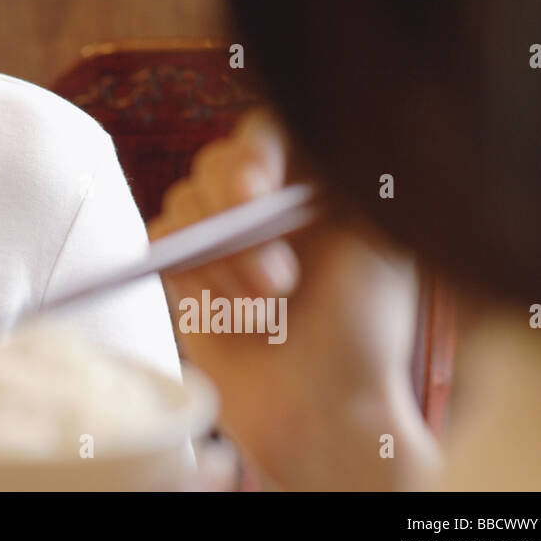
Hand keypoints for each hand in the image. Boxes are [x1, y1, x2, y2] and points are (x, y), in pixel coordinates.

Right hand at [147, 108, 438, 488]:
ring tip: (265, 306)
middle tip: (275, 278)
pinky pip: (161, 239)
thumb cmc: (361, 336)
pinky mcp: (185, 267)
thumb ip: (356, 182)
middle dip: (234, 214)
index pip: (271, 131)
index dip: (254, 152)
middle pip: (218, 160)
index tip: (259, 193)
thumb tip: (340, 124)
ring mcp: (222, 232)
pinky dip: (190, 273)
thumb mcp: (379, 249)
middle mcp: (266, 200)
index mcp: (315, 181)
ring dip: (221, 257)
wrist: (319, 416)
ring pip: (186, 200)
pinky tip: (228, 311)